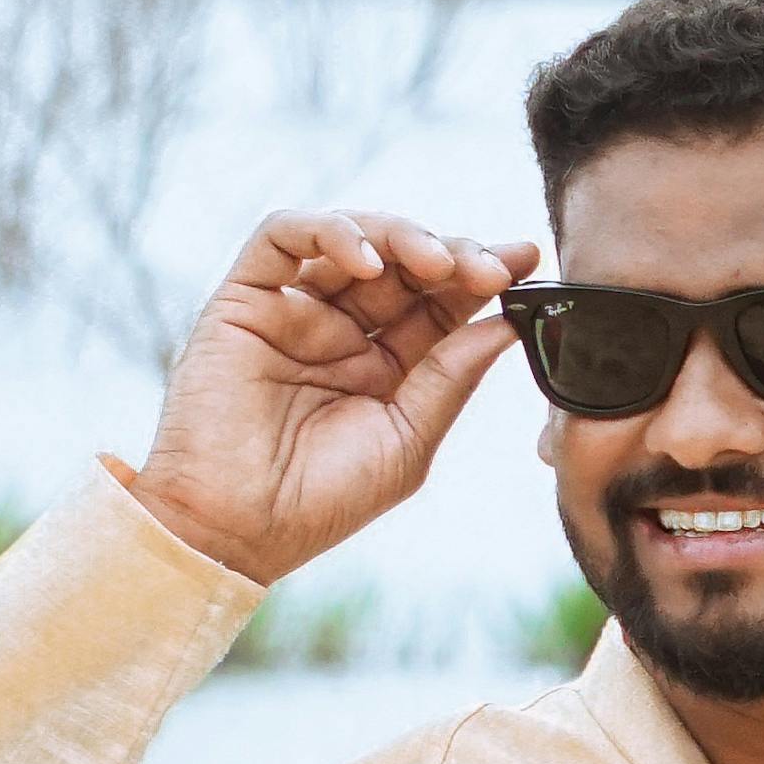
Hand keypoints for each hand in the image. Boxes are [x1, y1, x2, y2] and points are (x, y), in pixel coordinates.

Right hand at [127, 209, 539, 585]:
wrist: (236, 531)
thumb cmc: (321, 501)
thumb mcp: (409, 437)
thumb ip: (452, 375)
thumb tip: (509, 322)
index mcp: (385, 363)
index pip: (440, 300)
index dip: (481, 274)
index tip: (527, 259)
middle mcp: (341, 328)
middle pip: (403, 261)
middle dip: (452, 252)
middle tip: (489, 267)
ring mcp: (293, 310)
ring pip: (351, 235)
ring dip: (401, 236)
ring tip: (436, 262)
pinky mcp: (244, 300)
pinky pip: (281, 237)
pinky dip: (328, 231)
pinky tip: (367, 262)